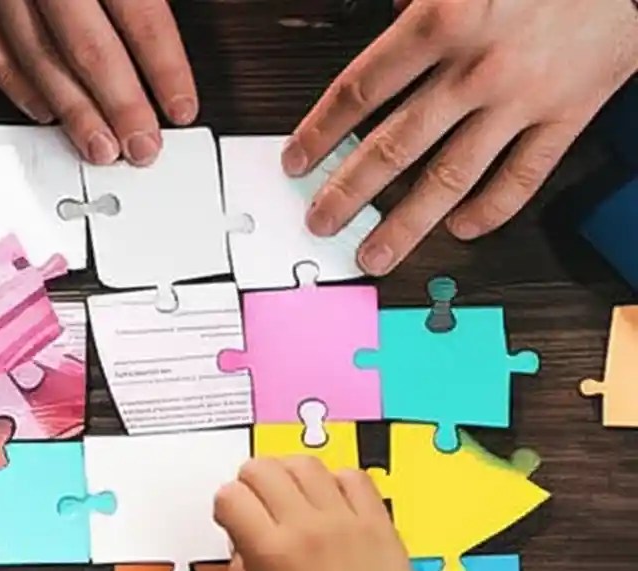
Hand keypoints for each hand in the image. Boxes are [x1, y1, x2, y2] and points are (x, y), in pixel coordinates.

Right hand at [0, 0, 197, 165]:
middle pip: (88, 48)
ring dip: (70, 110)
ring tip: (98, 147)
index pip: (142, 14)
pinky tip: (41, 111)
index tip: (180, 108)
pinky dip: (12, 83)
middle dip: (120, 106)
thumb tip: (172, 29)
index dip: (165, 68)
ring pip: (35, 56)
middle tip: (140, 147)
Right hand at [213, 457, 474, 570]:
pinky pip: (355, 477)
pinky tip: (330, 501)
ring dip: (288, 473)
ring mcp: (349, 523)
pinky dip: (335, 479)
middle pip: (264, 468)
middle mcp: (310, 528)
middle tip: (254, 503)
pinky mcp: (381, 526)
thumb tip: (241, 542)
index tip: (231, 520)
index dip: (224, 506)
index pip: (231, 495)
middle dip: (248, 481)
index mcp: (273, 554)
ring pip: (306, 463)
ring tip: (290, 496)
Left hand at [286, 0, 637, 274]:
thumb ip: (415, 5)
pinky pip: (523, 176)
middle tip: (322, 221)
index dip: (320, 132)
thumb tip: (384, 33)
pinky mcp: (568, 115)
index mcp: (442, 20)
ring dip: (406, 223)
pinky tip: (461, 229)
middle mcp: (476, 68)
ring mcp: (522, 99)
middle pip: (393, 146)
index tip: (296, 161)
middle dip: (349, 192)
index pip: (359, 91)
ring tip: (375, 252)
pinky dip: (490, 210)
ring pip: (450, 175)